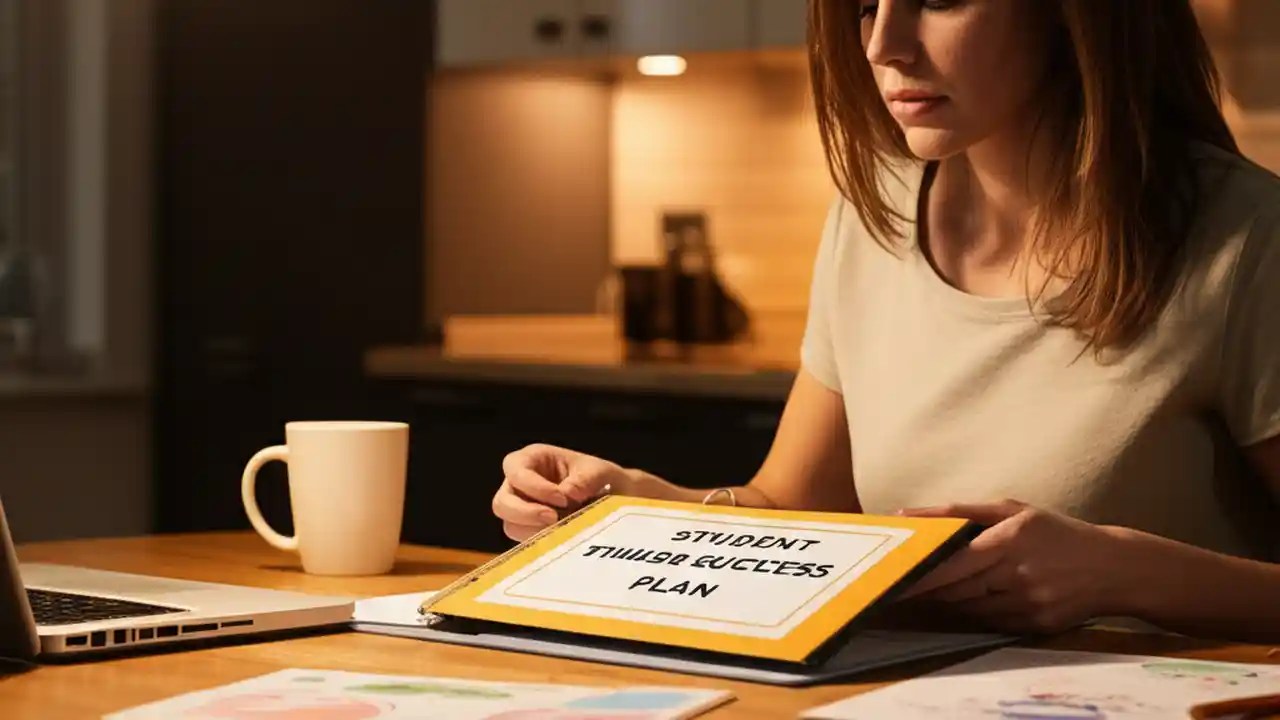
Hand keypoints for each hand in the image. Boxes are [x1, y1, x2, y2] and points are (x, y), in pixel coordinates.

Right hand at [493, 444, 630, 541]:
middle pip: (502, 502)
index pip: (515, 470)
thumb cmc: (602, 478)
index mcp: (533, 459)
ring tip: (563, 528)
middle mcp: (521, 484)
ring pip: (510, 525)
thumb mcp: (600, 471)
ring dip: (534, 530)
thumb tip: (566, 494)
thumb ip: (585, 479)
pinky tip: (563, 538)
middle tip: (554, 518)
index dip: (533, 486)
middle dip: (526, 512)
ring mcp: (523, 509)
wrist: (617, 499)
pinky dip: (542, 542)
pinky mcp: (531, 531)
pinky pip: (524, 542)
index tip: (562, 499)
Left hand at [898, 499, 1127, 633]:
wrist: (1114, 568)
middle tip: (900, 586)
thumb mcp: (1013, 510)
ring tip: (934, 589)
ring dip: (949, 600)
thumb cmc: (1055, 532)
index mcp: (1009, 540)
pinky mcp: (1034, 626)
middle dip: (927, 589)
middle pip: (956, 589)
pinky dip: (975, 612)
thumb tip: (907, 513)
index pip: (951, 562)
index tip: (893, 576)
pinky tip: (973, 600)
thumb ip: (959, 511)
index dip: (920, 573)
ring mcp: (1026, 604)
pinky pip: (990, 622)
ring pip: (969, 608)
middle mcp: (1016, 574)